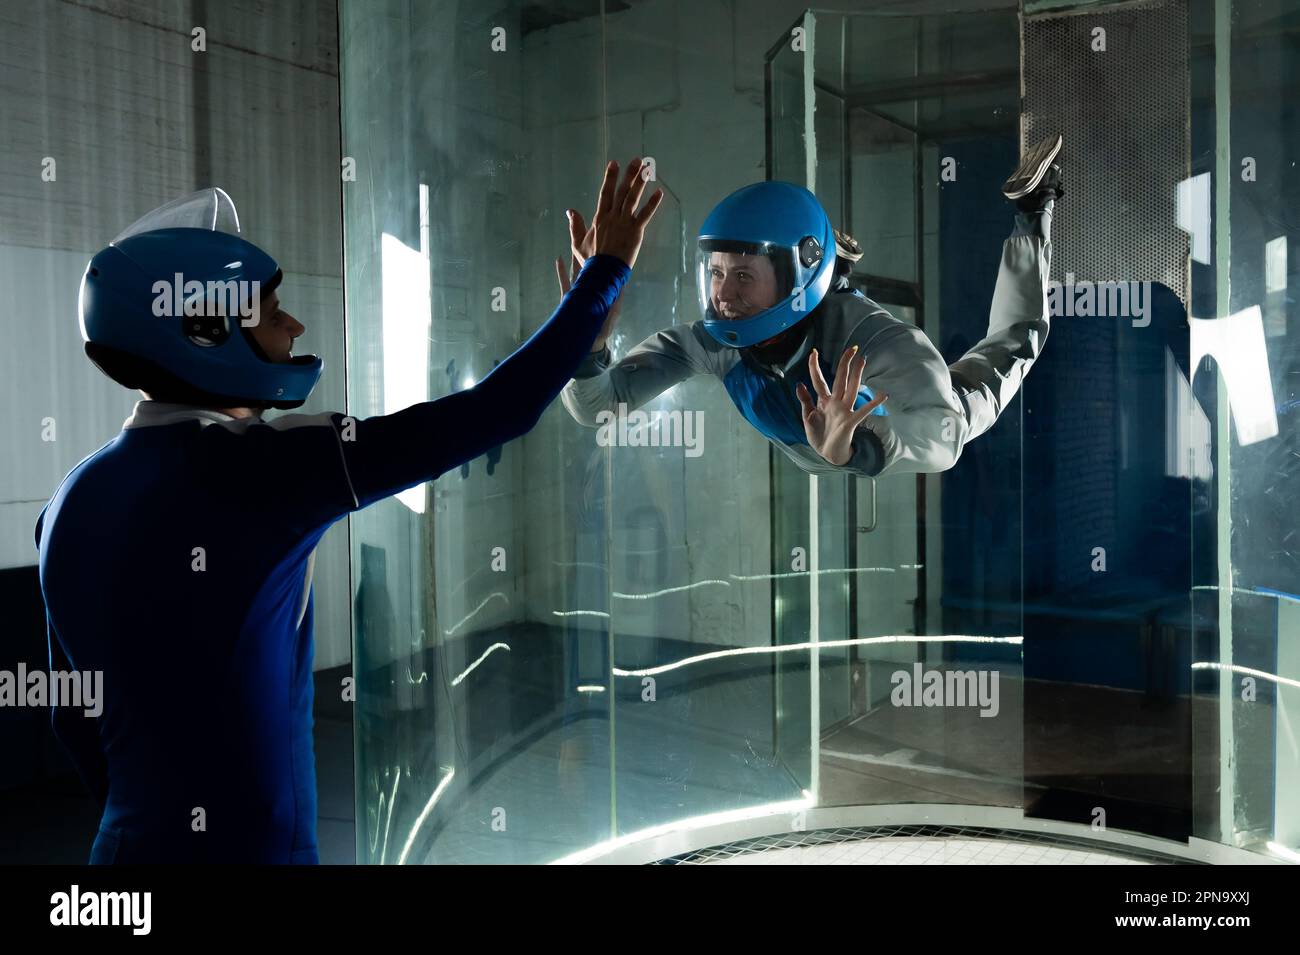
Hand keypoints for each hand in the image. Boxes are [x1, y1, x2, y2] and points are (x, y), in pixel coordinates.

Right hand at [555, 251, 620, 351]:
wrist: (591, 341)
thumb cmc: (604, 327)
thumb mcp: (613, 311)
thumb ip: (617, 297)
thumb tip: (622, 282)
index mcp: (600, 288)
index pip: (602, 269)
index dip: (604, 258)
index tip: (607, 245)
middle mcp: (589, 286)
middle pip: (589, 266)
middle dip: (589, 252)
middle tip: (589, 237)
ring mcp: (577, 291)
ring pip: (576, 270)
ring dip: (575, 257)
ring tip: (574, 243)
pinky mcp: (567, 297)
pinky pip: (564, 282)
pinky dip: (561, 271)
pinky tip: (559, 259)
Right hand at [566, 157, 662, 269]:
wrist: (602, 272)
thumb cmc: (590, 260)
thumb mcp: (577, 243)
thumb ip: (575, 225)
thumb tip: (570, 211)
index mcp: (600, 218)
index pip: (605, 193)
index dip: (610, 178)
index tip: (614, 164)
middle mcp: (612, 216)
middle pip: (621, 191)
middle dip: (629, 175)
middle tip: (637, 160)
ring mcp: (624, 222)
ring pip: (632, 198)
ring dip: (640, 183)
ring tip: (647, 169)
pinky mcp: (635, 231)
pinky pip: (645, 215)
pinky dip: (652, 203)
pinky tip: (659, 192)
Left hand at [795, 346, 887, 466]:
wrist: (828, 454)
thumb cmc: (819, 436)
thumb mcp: (807, 418)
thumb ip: (805, 401)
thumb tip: (799, 384)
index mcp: (824, 401)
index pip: (819, 381)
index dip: (815, 367)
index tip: (813, 352)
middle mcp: (836, 403)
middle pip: (840, 379)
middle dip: (845, 363)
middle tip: (852, 348)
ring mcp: (844, 411)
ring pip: (851, 388)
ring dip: (857, 374)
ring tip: (862, 360)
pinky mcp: (850, 421)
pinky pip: (863, 411)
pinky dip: (873, 403)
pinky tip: (883, 395)